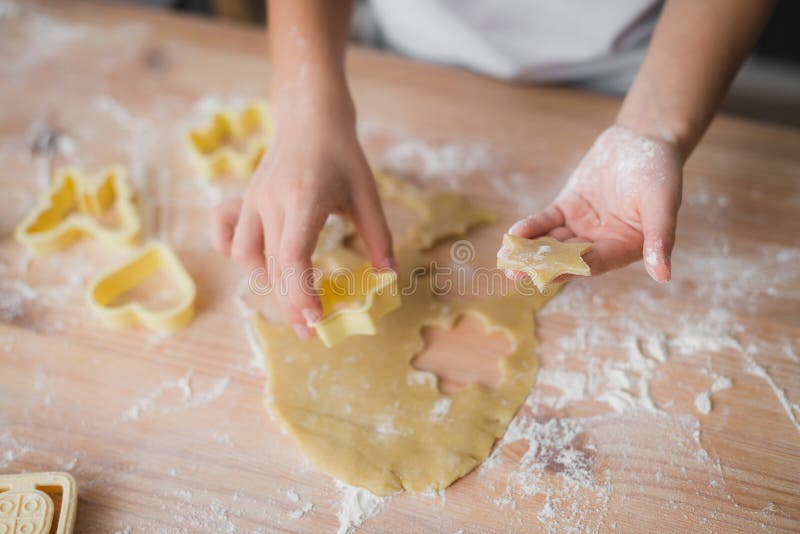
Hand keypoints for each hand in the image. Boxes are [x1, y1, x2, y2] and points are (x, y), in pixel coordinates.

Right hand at [211, 96, 393, 338]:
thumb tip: (388, 278)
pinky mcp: (244, 201)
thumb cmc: (342, 155)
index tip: (316, 320)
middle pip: (272, 265)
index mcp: (305, 198)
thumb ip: (379, 237)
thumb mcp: (367, 194)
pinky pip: (227, 236)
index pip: (293, 255)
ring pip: (245, 255)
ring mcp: (253, 200)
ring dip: (268, 281)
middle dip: (289, 304)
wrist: (309, 118)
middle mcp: (272, 202)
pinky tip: (260, 266)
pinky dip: (240, 256)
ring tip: (293, 292)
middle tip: (309, 331)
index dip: (301, 293)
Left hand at [505, 125, 682, 282]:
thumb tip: (664, 275)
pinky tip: (513, 235)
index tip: (545, 277)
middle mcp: (601, 243)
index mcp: (625, 248)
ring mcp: (581, 226)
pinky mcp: (567, 208)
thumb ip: (660, 237)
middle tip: (514, 274)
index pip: (594, 264)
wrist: (646, 137)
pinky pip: (546, 222)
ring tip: (505, 259)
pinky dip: (530, 228)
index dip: (569, 270)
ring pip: (552, 243)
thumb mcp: (662, 203)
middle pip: (566, 258)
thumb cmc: (661, 172)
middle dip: (540, 264)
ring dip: (529, 251)